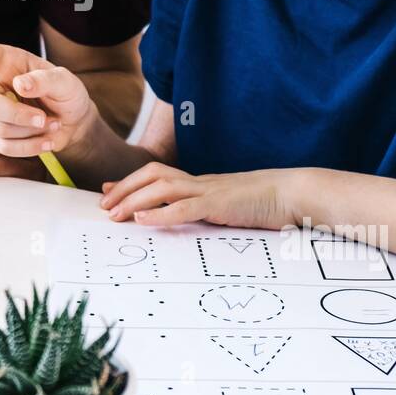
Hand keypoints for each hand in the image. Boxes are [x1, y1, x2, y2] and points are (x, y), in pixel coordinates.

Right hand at [0, 40, 98, 159]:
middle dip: (15, 115)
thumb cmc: (66, 93)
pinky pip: (6, 147)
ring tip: (52, 124)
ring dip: (30, 131)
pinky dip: (31, 147)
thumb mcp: (66, 82)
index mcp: (7, 63)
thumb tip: (21, 84)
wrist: (73, 121)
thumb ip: (47, 80)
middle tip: (38, 120)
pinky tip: (47, 140)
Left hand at [100, 163, 302, 228]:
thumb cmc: (264, 204)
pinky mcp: (219, 204)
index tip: (106, 190)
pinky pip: (184, 207)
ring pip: (162, 186)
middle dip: (124, 188)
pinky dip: (160, 213)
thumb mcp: (228, 208)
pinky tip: (142, 220)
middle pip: (152, 174)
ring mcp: (208, 190)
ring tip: (115, 214)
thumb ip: (206, 211)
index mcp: (200, 183)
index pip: (157, 174)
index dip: (129, 181)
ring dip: (134, 198)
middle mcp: (199, 182)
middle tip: (103, 205)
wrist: (292, 194)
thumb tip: (186, 220)